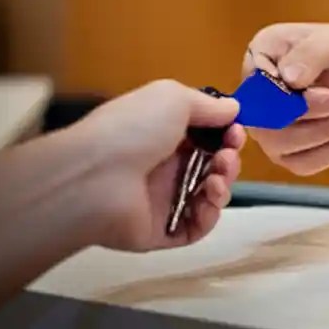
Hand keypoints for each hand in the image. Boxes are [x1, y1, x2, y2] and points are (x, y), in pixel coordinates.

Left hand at [72, 80, 245, 251]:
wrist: (92, 178)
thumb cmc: (133, 129)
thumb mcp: (172, 98)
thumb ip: (207, 105)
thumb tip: (233, 109)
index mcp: (163, 133)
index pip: (205, 136)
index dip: (226, 134)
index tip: (236, 131)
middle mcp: (163, 165)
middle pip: (211, 165)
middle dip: (229, 159)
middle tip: (227, 156)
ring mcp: (162, 200)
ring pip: (208, 196)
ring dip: (223, 185)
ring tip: (216, 179)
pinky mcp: (161, 231)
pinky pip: (196, 227)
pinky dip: (210, 215)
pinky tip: (208, 200)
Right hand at [242, 23, 328, 175]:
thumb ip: (312, 53)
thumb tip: (288, 78)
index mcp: (264, 54)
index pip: (254, 84)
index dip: (284, 97)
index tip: (328, 94)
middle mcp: (262, 91)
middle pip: (263, 121)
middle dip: (308, 116)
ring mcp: (275, 124)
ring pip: (280, 146)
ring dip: (324, 134)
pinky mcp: (295, 151)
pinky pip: (302, 163)